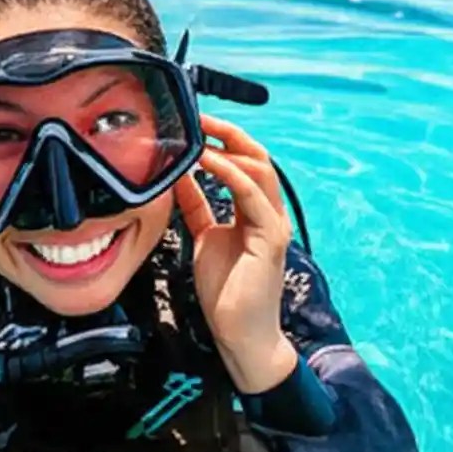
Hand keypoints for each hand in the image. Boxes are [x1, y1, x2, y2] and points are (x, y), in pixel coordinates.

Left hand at [174, 113, 297, 393]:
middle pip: (257, 158)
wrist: (240, 334)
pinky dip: (232, 175)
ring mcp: (273, 225)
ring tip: (200, 135)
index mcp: (255, 211)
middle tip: (197, 117)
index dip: (223, 140)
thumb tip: (178, 177)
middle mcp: (269, 213)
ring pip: (259, 171)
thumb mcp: (204, 237)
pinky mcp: (270, 240)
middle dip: (228, 133)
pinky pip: (254, 197)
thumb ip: (196, 207)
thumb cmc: (226, 290)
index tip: (195, 123)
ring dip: (229, 148)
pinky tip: (209, 163)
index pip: (245, 162)